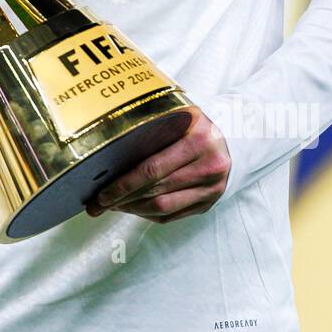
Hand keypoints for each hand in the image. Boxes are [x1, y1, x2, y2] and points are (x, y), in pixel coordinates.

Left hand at [85, 108, 230, 222]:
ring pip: (163, 208)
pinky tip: (132, 207)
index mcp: (198, 139)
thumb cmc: (194, 124)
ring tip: (112, 205)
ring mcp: (212, 189)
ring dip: (132, 209)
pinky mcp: (209, 203)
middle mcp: (209, 166)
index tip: (101, 192)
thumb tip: (107, 153)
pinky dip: (147, 215)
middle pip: (155, 191)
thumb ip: (152, 128)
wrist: (234, 136)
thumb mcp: (179, 115)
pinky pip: (172, 216)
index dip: (124, 183)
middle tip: (97, 204)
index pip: (153, 168)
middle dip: (121, 199)